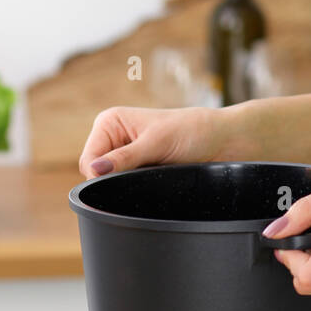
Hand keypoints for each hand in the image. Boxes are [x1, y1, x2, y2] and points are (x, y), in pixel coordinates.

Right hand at [78, 104, 230, 179]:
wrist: (222, 141)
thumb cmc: (192, 131)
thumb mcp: (156, 142)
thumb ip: (125, 157)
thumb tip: (95, 169)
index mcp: (110, 122)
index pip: (88, 159)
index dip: (100, 173)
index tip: (123, 176)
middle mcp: (114, 138)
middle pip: (96, 173)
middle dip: (115, 179)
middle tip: (145, 172)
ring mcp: (126, 155)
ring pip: (111, 182)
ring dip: (128, 184)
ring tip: (153, 173)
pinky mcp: (139, 169)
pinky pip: (126, 187)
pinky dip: (136, 188)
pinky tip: (154, 181)